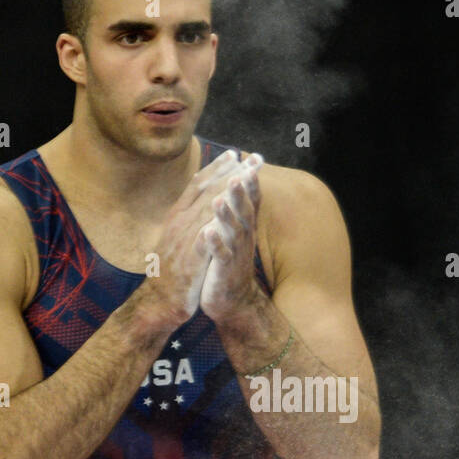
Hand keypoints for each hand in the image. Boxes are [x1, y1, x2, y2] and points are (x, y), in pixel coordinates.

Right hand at [139, 149, 242, 327]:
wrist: (159, 303)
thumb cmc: (173, 270)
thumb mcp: (180, 238)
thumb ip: (190, 218)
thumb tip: (203, 200)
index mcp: (178, 216)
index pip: (198, 185)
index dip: (217, 168)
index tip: (235, 153)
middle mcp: (179, 223)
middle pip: (206, 192)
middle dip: (230, 173)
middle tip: (251, 158)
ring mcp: (182, 241)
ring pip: (206, 210)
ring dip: (227, 192)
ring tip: (245, 177)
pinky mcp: (188, 262)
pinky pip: (201, 241)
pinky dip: (212, 228)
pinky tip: (226, 215)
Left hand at [199, 155, 263, 324]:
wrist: (231, 300)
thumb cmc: (229, 262)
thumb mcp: (235, 233)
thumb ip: (237, 209)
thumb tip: (238, 181)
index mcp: (243, 226)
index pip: (249, 199)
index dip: (250, 179)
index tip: (251, 158)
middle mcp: (242, 237)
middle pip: (244, 210)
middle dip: (241, 191)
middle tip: (241, 171)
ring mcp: (234, 254)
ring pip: (233, 231)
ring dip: (227, 215)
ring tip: (221, 199)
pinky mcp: (224, 271)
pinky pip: (220, 256)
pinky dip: (215, 244)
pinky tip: (207, 233)